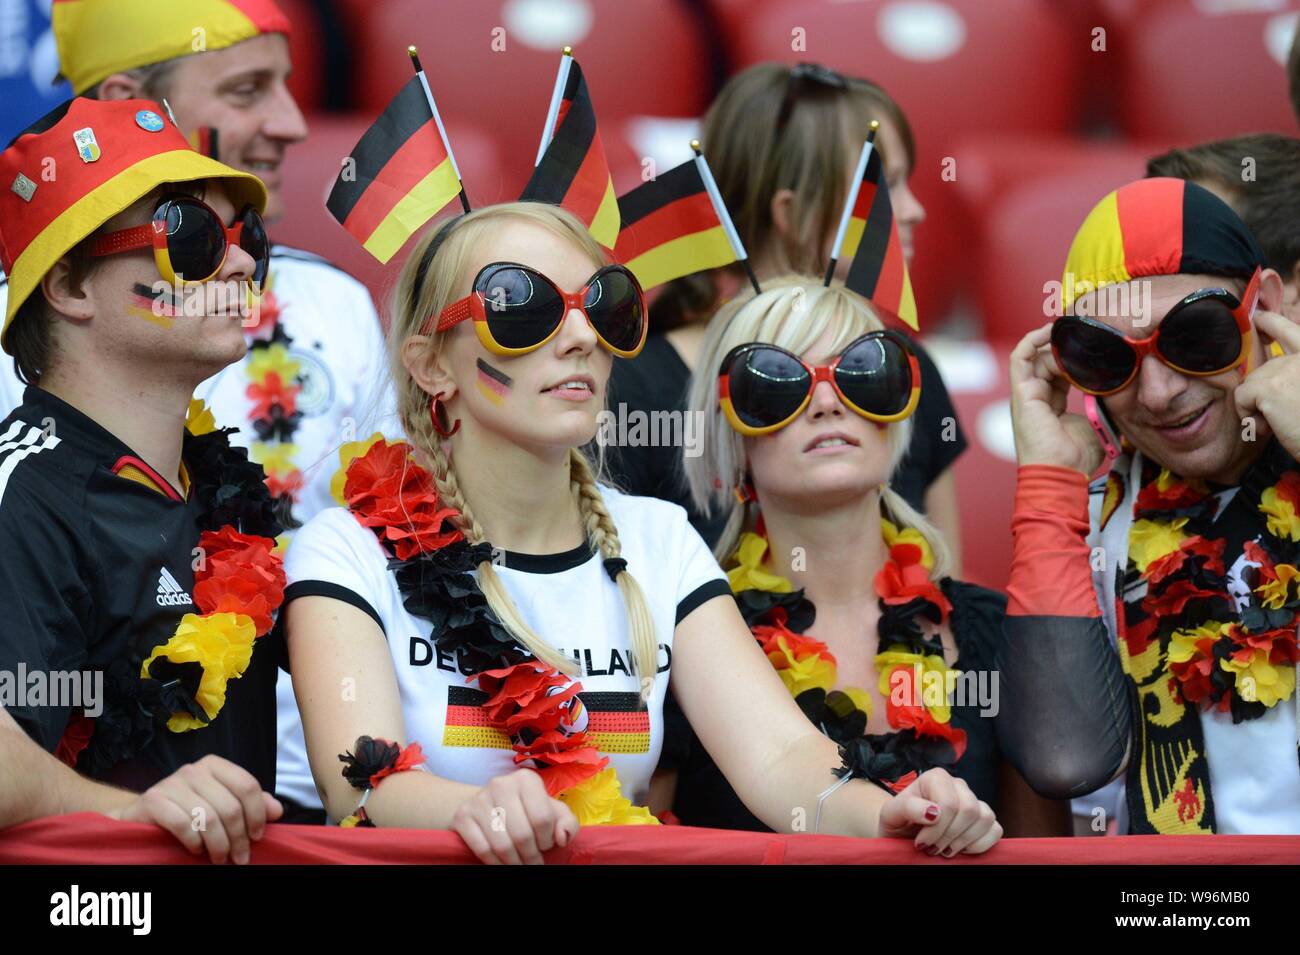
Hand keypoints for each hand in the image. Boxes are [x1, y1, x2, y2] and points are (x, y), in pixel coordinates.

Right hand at [109, 755, 281, 863]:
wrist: (141, 816)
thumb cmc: (186, 810)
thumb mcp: (221, 803)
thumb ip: (250, 804)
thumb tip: (277, 810)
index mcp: (215, 766)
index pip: (247, 785)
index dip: (257, 814)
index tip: (257, 837)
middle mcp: (194, 770)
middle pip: (230, 806)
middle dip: (238, 838)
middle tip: (240, 858)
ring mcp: (172, 783)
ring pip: (208, 818)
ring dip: (218, 845)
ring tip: (220, 859)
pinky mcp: (153, 800)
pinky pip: (183, 824)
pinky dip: (194, 842)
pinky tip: (196, 851)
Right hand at [450, 768, 578, 864]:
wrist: (485, 805)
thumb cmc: (525, 810)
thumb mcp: (551, 812)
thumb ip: (567, 823)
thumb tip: (562, 838)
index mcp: (526, 780)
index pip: (542, 819)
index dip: (547, 840)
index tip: (545, 845)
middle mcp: (501, 784)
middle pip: (522, 835)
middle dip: (531, 856)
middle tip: (534, 863)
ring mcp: (479, 800)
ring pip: (502, 845)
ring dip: (514, 863)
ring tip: (520, 865)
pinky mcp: (463, 816)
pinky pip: (482, 849)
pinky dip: (495, 863)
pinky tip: (503, 864)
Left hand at [878, 768, 1001, 855]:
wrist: (904, 832)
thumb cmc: (898, 822)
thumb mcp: (891, 814)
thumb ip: (907, 807)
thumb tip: (933, 811)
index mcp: (936, 777)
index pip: (948, 804)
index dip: (936, 829)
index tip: (921, 842)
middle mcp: (958, 785)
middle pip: (969, 810)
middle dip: (949, 836)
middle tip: (932, 848)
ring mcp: (974, 800)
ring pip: (985, 818)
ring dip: (964, 842)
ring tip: (944, 848)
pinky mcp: (985, 818)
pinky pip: (996, 830)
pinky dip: (979, 845)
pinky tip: (961, 848)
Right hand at [1009, 323, 1104, 474]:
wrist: (1061, 474)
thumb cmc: (1076, 458)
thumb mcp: (1095, 420)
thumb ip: (1098, 399)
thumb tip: (1114, 381)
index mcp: (1049, 406)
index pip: (1059, 372)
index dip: (1074, 357)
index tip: (1096, 345)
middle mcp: (1034, 398)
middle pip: (1048, 361)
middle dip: (1067, 347)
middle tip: (1090, 335)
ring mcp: (1025, 395)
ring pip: (1038, 357)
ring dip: (1058, 345)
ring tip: (1077, 336)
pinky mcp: (1021, 392)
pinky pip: (1021, 357)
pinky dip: (1033, 340)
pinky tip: (1051, 330)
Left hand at [1235, 310, 1299, 459]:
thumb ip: (1294, 375)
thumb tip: (1268, 376)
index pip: (1291, 331)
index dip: (1273, 323)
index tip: (1260, 317)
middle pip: (1267, 368)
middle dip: (1266, 393)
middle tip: (1285, 416)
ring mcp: (1288, 367)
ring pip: (1253, 382)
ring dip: (1260, 407)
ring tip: (1283, 423)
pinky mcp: (1270, 386)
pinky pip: (1241, 396)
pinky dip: (1248, 416)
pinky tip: (1270, 427)